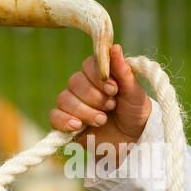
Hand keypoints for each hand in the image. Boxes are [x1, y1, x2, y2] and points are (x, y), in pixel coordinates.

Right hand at [49, 43, 151, 167]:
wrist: (132, 143)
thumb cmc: (136, 115)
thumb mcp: (135, 93)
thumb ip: (123, 72)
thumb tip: (114, 47)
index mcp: (99, 75)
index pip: (87, 65)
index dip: (98, 77)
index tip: (114, 89)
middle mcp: (83, 87)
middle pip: (75, 82)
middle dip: (94, 97)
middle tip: (111, 107)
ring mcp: (73, 105)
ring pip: (65, 99)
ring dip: (85, 111)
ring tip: (102, 121)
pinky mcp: (66, 123)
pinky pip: (54, 116)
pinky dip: (64, 120)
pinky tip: (78, 126)